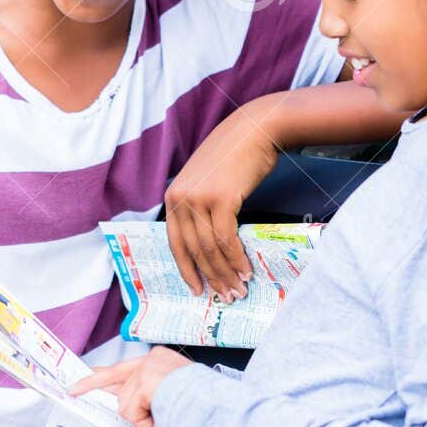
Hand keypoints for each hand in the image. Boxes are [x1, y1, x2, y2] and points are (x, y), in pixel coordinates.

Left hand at [71, 347, 191, 426]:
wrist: (214, 405)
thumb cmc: (202, 405)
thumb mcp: (175, 396)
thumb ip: (150, 397)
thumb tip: (125, 407)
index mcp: (162, 360)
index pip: (127, 367)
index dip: (104, 374)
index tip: (87, 375)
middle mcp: (153, 359)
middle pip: (114, 376)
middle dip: (91, 383)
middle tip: (72, 390)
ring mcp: (147, 369)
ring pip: (126, 405)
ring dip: (143, 419)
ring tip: (166, 418)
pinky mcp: (143, 382)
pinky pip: (131, 413)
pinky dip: (145, 423)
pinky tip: (162, 418)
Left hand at [165, 101, 279, 301]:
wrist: (253, 130)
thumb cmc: (234, 156)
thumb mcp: (205, 181)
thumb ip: (200, 207)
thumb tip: (209, 246)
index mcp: (173, 197)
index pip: (175, 243)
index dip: (187, 270)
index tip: (197, 289)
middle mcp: (181, 199)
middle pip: (194, 250)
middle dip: (211, 278)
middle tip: (226, 296)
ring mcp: (199, 199)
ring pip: (210, 249)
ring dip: (226, 273)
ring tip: (239, 289)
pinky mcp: (221, 199)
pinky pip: (226, 239)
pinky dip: (236, 259)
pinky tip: (246, 270)